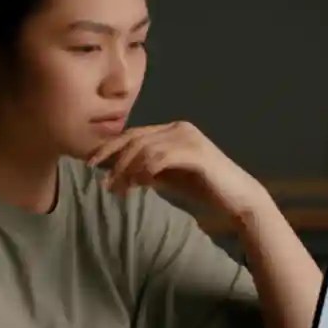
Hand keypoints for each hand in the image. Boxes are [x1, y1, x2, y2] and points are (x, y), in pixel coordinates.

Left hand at [87, 121, 268, 218]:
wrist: (237, 198)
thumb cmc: (204, 188)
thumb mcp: (168, 177)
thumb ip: (146, 170)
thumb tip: (116, 173)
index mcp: (172, 130)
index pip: (133, 134)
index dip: (109, 148)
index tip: (90, 164)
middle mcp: (179, 128)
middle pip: (135, 138)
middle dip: (113, 159)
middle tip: (100, 180)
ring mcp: (188, 138)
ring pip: (145, 149)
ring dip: (127, 170)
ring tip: (118, 189)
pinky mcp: (196, 153)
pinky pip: (160, 159)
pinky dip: (145, 172)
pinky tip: (139, 186)